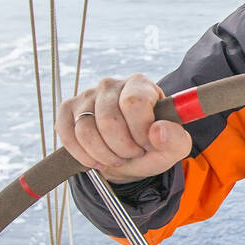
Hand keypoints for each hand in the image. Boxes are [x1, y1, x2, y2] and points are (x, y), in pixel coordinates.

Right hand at [55, 74, 191, 181]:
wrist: (127, 158)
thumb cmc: (151, 147)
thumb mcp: (173, 149)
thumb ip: (176, 140)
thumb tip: (158, 131)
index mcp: (140, 85)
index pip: (133, 103)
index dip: (140, 131)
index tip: (146, 144)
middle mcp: (111, 85)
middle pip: (108, 120)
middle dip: (122, 148)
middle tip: (131, 153)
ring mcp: (87, 96)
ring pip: (85, 130)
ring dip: (103, 155)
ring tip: (116, 158)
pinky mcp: (68, 110)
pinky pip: (67, 134)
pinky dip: (82, 154)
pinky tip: (96, 159)